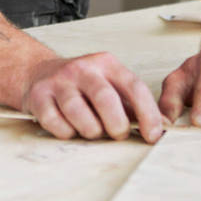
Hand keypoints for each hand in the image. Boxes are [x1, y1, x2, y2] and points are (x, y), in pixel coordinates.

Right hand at [21, 52, 164, 142]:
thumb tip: (161, 127)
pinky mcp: (39, 96)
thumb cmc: (82, 86)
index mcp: (107, 65)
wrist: (39, 73)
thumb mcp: (109, 85)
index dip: (147, 113)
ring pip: (79, 113)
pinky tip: (70, 128)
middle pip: (105, 98)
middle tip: (117, 134)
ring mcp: (59, 81)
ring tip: (92, 131)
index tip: (152, 135)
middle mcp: (83, 69)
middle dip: (116, 125)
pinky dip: (67, 132)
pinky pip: (55, 122)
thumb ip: (132, 105)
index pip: (134, 87)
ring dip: (90, 131)